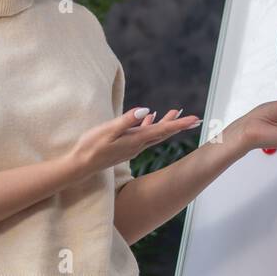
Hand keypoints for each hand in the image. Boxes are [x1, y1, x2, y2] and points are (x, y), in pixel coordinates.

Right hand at [67, 107, 201, 177]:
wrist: (80, 166)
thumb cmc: (91, 147)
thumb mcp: (107, 131)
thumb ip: (126, 120)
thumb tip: (146, 110)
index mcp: (136, 140)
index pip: (163, 130)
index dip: (180, 124)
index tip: (196, 120)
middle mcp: (137, 145)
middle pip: (163, 133)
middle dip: (179, 125)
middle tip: (196, 120)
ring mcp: (132, 147)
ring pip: (154, 133)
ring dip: (166, 123)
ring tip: (175, 112)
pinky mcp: (125, 147)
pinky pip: (143, 134)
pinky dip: (149, 124)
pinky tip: (150, 117)